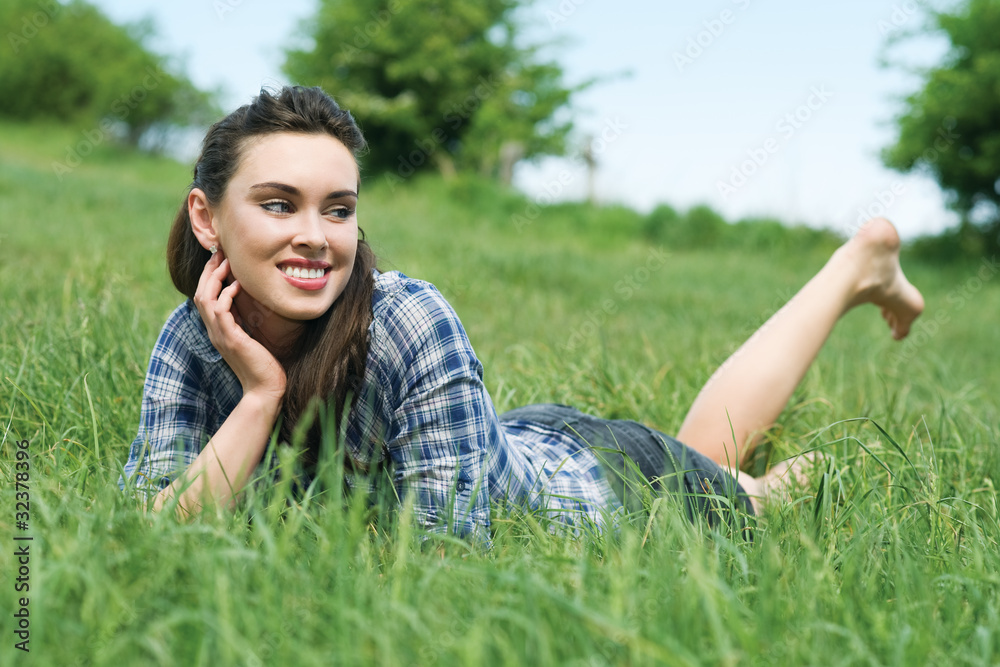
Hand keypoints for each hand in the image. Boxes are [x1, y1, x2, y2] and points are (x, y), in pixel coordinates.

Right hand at [192, 251, 286, 401]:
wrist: (265, 389)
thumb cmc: (263, 364)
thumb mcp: (252, 337)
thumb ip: (246, 321)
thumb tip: (251, 303)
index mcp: (218, 329)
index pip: (205, 297)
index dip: (209, 277)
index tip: (220, 259)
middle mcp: (214, 331)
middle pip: (200, 293)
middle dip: (208, 271)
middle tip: (218, 251)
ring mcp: (220, 335)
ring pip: (205, 299)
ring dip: (214, 278)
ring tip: (226, 261)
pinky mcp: (230, 339)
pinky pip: (220, 311)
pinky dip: (226, 295)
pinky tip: (237, 285)